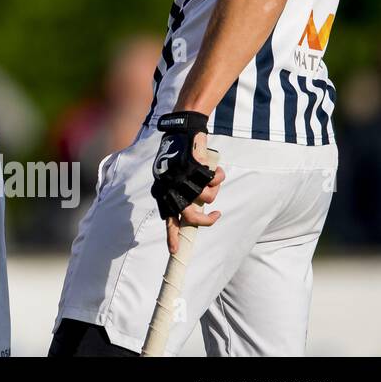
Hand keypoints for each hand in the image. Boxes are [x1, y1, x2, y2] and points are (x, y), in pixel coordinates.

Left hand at [150, 112, 224, 253]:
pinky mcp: (195, 168)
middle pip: (192, 215)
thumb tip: (192, 214)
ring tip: (208, 176)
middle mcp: (171, 187)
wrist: (183, 131)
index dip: (172, 236)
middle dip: (207, 218)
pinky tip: (213, 168)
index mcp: (164, 191)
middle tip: (216, 214)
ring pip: (207, 198)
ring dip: (213, 188)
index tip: (174, 251)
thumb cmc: (180, 156)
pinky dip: (218, 176)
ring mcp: (183, 178)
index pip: (168, 218)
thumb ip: (182, 194)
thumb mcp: (175, 177)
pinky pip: (214, 182)